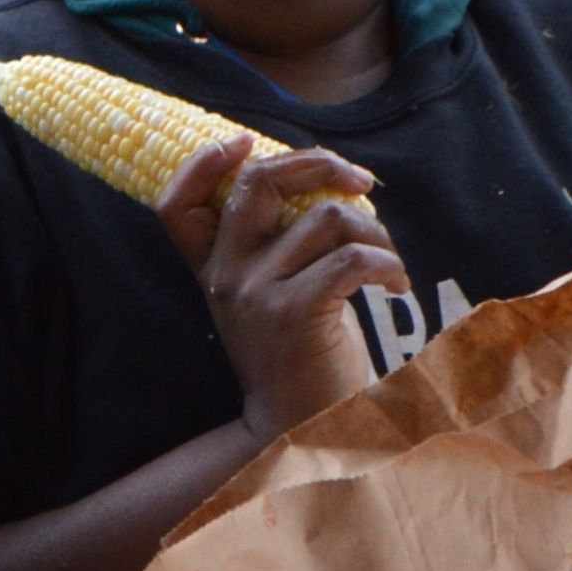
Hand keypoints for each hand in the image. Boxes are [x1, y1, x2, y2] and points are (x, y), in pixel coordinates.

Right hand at [153, 136, 408, 445]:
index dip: (201, 164)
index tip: (244, 142)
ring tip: (388, 262)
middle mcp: (226, 276)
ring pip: (328, 218)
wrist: (304, 428)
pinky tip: (395, 284)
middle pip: (258, 182)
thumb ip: (277, 243)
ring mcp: (255, 294)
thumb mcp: (274, 293)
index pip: (176, 205)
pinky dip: (387, 263)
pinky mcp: (293, 314)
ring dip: (375, 232)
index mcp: (214, 269)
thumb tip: (320, 173)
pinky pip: (351, 257)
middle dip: (319, 164)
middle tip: (361, 181)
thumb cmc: (303, 351)